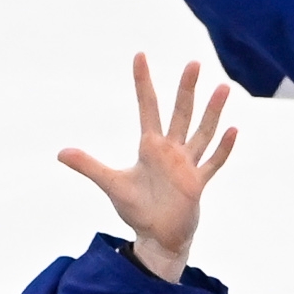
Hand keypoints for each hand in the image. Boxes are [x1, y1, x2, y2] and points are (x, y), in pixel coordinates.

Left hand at [55, 56, 241, 283]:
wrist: (157, 237)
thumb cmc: (136, 210)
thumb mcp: (111, 184)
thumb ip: (89, 166)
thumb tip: (60, 152)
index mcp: (150, 147)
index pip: (148, 108)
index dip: (143, 83)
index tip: (140, 56)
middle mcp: (171, 151)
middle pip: (180, 113)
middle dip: (186, 89)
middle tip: (193, 63)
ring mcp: (187, 166)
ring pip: (202, 133)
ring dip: (211, 112)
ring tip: (222, 88)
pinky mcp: (197, 184)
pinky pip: (212, 163)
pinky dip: (222, 149)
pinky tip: (232, 129)